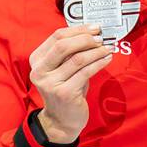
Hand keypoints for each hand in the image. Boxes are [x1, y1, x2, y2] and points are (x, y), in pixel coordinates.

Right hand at [29, 25, 112, 142]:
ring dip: (96, 51)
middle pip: (63, 45)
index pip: (56, 37)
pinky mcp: (65, 93)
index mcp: (37, 60)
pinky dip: (99, 63)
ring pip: (77, 59)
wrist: (62, 120)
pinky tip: (107, 59)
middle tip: (101, 37)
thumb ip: (71, 53)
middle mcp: (40, 71)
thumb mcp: (64, 69)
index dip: (77, 29)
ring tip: (108, 48)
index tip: (94, 27)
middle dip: (86, 39)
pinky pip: (86, 72)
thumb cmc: (66, 90)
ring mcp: (51, 83)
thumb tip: (93, 33)